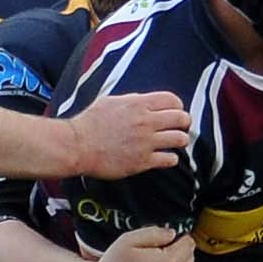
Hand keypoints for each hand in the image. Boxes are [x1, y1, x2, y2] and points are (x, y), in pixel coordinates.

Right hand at [64, 92, 192, 179]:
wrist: (77, 146)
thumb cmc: (89, 123)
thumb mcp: (110, 101)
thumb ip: (130, 100)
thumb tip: (143, 100)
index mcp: (138, 104)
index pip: (172, 100)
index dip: (178, 106)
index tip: (176, 111)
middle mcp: (145, 122)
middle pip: (181, 118)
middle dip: (185, 122)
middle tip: (182, 126)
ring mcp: (145, 142)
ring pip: (180, 139)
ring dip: (182, 140)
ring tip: (177, 142)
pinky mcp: (142, 161)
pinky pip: (169, 159)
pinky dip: (172, 158)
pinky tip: (167, 158)